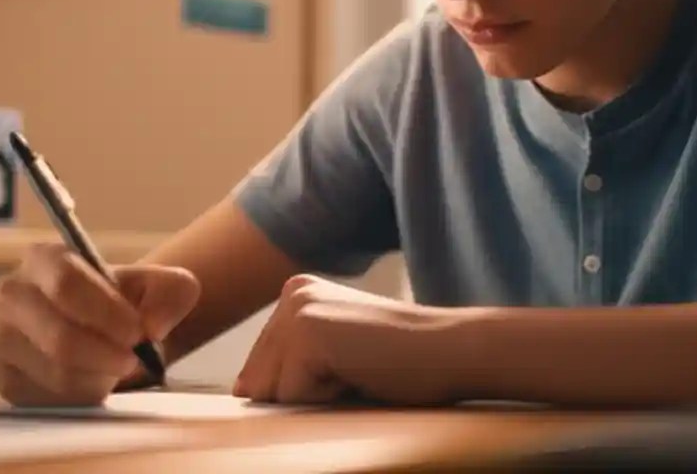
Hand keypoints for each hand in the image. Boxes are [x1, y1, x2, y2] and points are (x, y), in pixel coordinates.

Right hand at [0, 243, 200, 405]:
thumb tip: (152, 326)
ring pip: (57, 372)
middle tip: (134, 359)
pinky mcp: (6, 380)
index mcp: (43, 259)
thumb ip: (172, 293)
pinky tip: (95, 380)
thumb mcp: (161, 287)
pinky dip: (84, 395)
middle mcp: (12, 296)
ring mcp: (1, 340)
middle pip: (59, 336)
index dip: (105, 312)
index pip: (66, 283)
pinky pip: (49, 399)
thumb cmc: (127, 302)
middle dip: (105, 354)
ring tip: (117, 366)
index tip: (138, 332)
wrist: (106, 333)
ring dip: (99, 376)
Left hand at [233, 274, 465, 404]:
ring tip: (356, 374)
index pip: (260, 369)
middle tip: (354, 374)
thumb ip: (291, 364)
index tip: (347, 372)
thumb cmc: (403, 364)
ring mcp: (298, 310)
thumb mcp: (335, 356)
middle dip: (301, 394)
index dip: (299, 389)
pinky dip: (326, 401)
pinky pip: (292, 397)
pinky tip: (360, 374)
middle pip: (259, 381)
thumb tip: (242, 391)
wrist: (454, 350)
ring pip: (272, 392)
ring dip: (313, 399)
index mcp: (296, 295)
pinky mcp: (309, 333)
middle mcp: (291, 294)